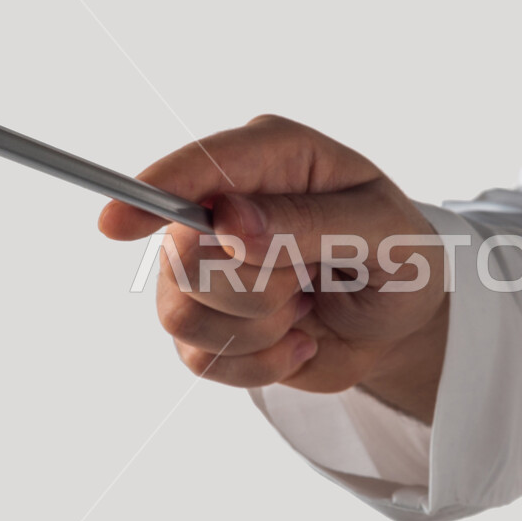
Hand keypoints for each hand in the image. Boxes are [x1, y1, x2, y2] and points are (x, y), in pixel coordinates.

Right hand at [99, 115, 447, 422]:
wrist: (403, 323)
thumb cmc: (401, 259)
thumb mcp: (384, 234)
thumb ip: (310, 221)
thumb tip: (229, 220)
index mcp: (274, 156)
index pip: (203, 166)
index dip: (157, 190)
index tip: (118, 223)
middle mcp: (228, 203)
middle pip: (184, 253)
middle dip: (255, 287)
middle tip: (308, 280)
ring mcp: (209, 264)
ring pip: (182, 312)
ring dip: (258, 328)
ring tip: (305, 308)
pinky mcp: (208, 321)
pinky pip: (198, 359)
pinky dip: (258, 364)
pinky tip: (299, 341)